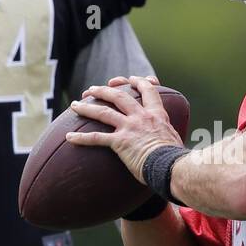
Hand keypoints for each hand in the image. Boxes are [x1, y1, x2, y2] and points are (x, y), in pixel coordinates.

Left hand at [67, 75, 182, 182]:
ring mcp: (129, 128)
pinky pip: (96, 138)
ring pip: (103, 112)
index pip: (148, 90)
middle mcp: (141, 117)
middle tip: (92, 89)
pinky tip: (69, 138)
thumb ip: (169, 134)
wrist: (172, 167)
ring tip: (75, 105)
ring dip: (87, 107)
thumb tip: (172, 143)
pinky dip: (81, 138)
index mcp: (157, 114)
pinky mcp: (120, 142)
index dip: (138, 81)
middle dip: (104, 90)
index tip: (131, 79)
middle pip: (119, 96)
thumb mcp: (176, 139)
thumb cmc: (176, 159)